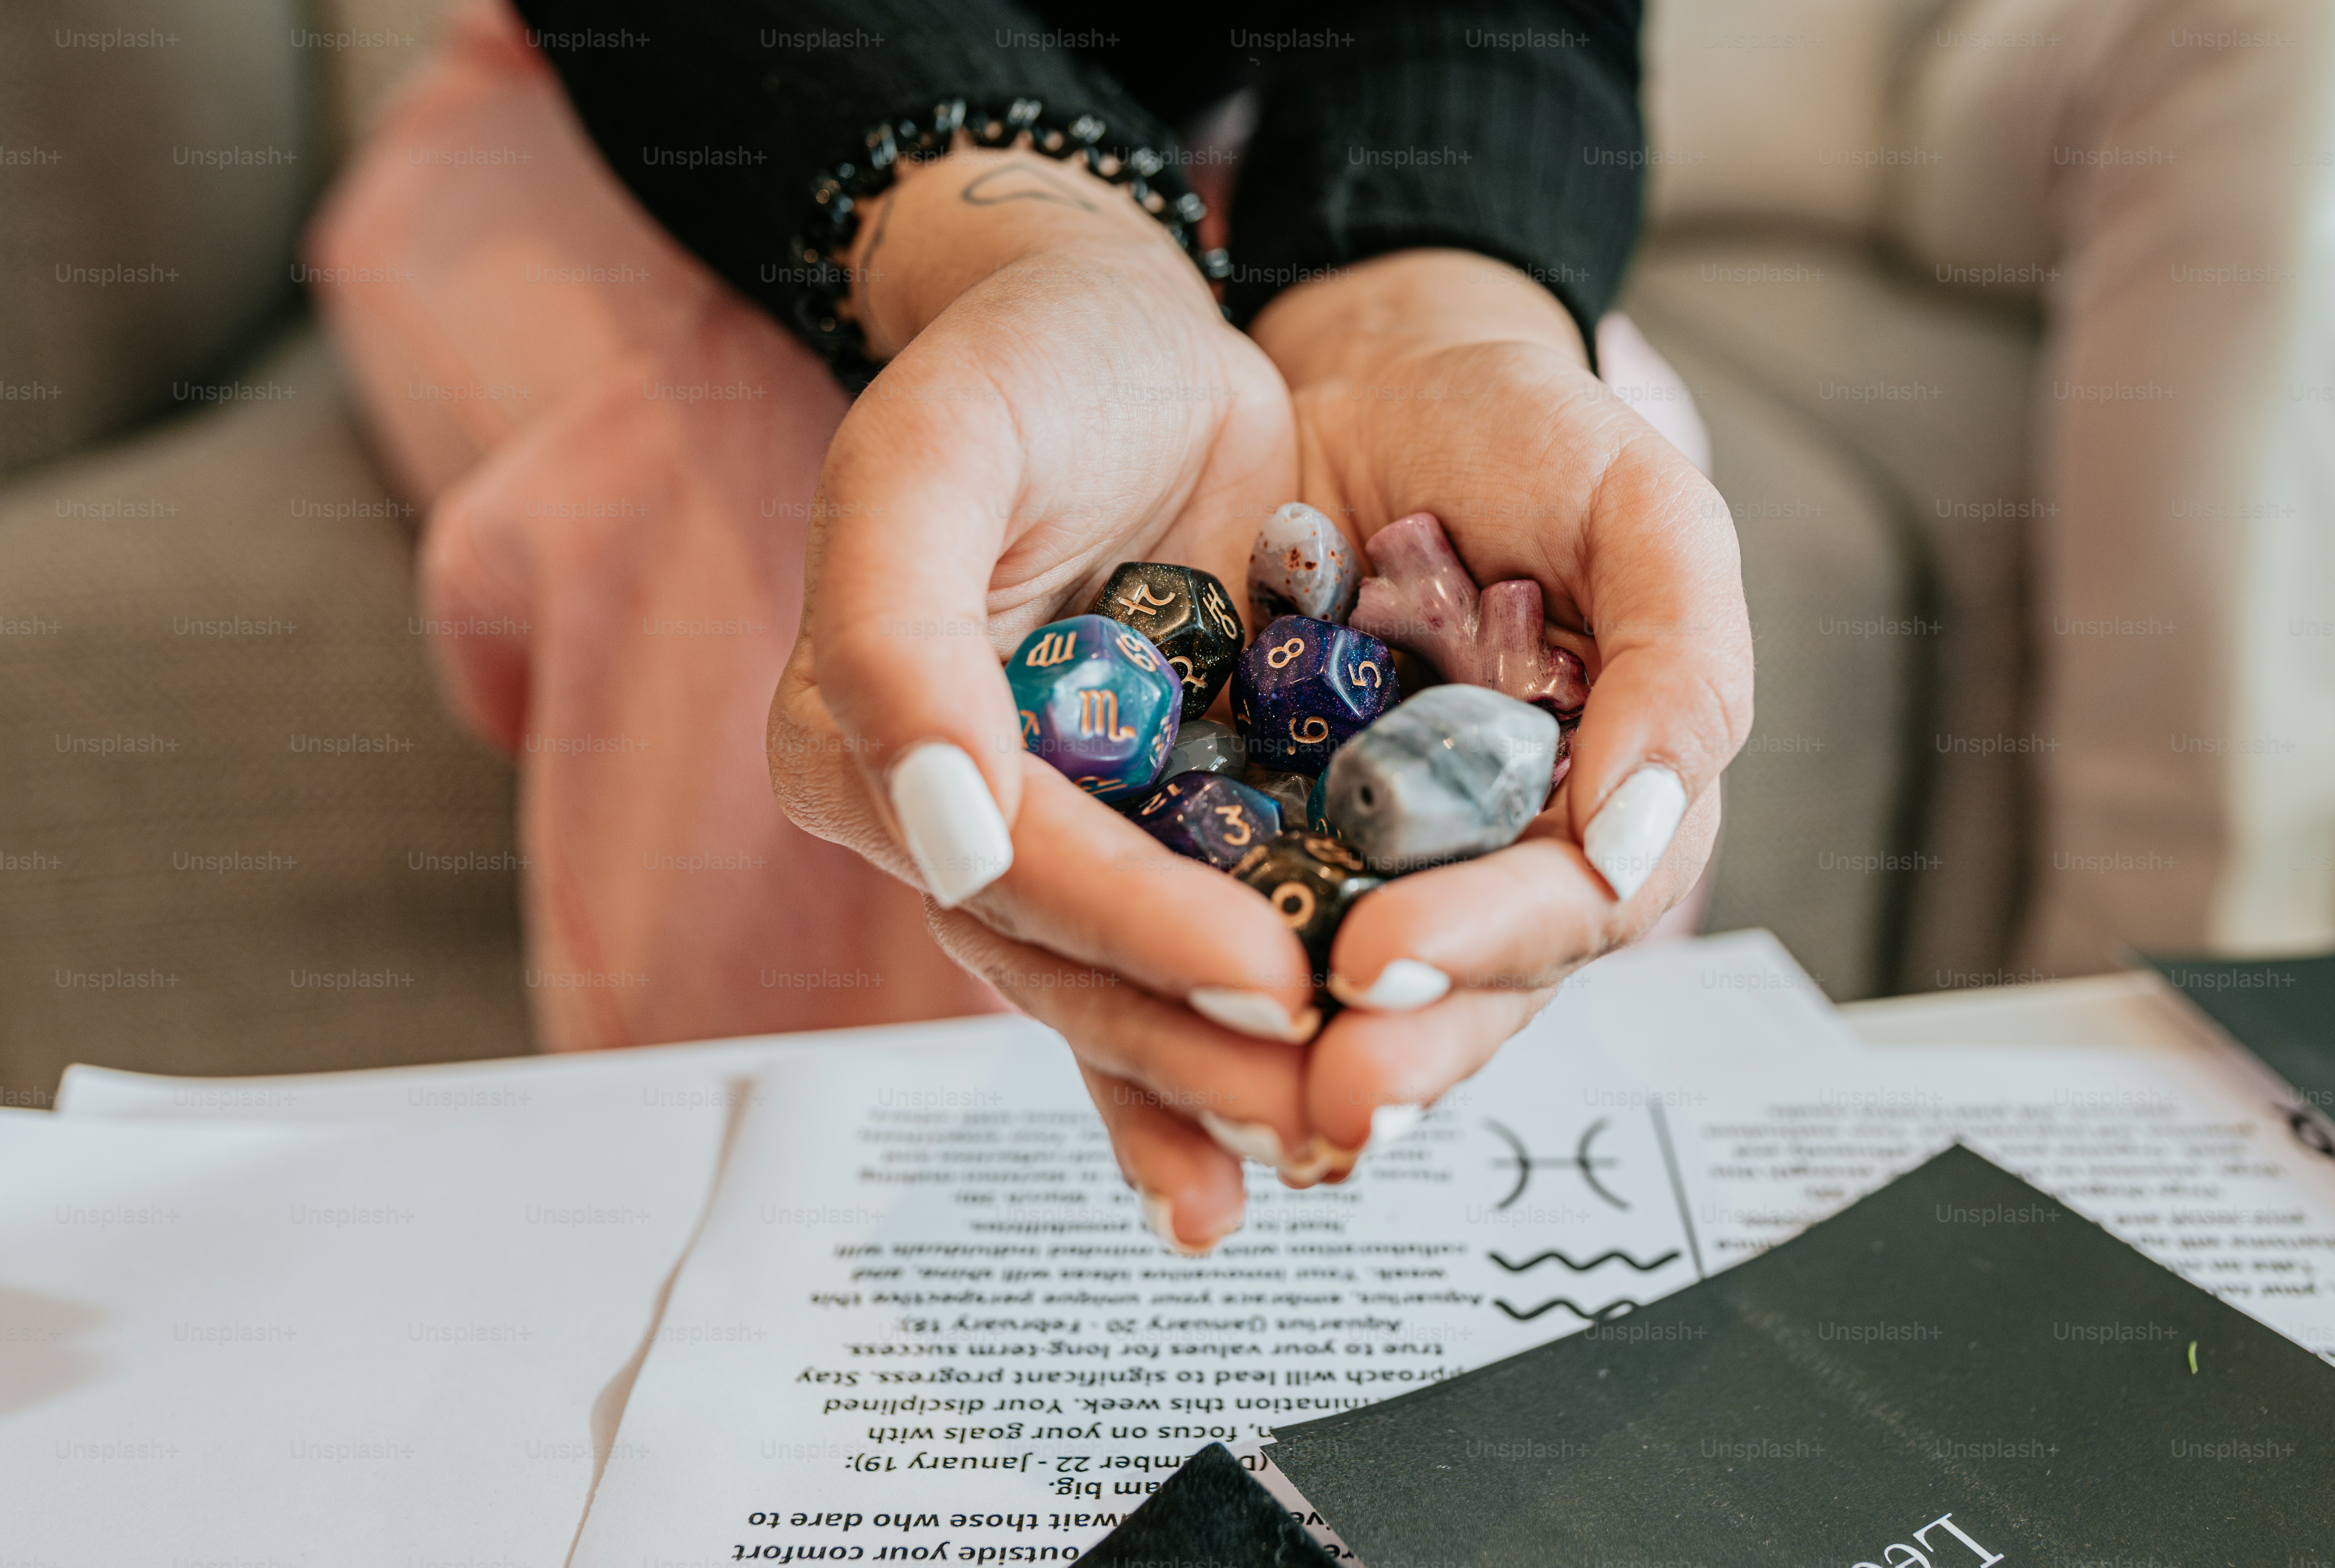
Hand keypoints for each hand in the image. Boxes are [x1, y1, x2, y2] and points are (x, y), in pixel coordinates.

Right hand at [766, 147, 1315, 1253]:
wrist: (1116, 340)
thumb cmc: (1022, 366)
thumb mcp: (934, 448)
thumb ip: (892, 629)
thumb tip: (939, 827)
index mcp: (860, 739)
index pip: (1006, 863)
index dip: (1131, 929)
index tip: (1261, 980)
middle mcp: (939, 814)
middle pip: (1063, 959)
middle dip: (1190, 1044)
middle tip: (1325, 1107)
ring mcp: (1040, 835)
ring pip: (1117, 988)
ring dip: (1216, 1083)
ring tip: (1330, 1147)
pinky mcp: (1130, 832)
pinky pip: (1165, 962)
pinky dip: (1215, 1052)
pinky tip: (1282, 1150)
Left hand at [1252, 250, 1752, 1163]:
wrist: (1374, 379)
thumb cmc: (1523, 437)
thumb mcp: (1639, 509)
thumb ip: (1681, 657)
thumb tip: (1639, 834)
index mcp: (1602, 800)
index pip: (1568, 909)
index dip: (1487, 948)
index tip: (1386, 961)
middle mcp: (1491, 856)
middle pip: (1465, 994)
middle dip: (1400, 1050)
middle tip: (1321, 1100)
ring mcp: (1376, 859)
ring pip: (1351, 995)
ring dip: (1297, 1066)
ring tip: (1237, 1112)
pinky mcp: (1264, 835)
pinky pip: (1240, 930)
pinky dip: (1199, 995)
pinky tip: (1148, 1039)